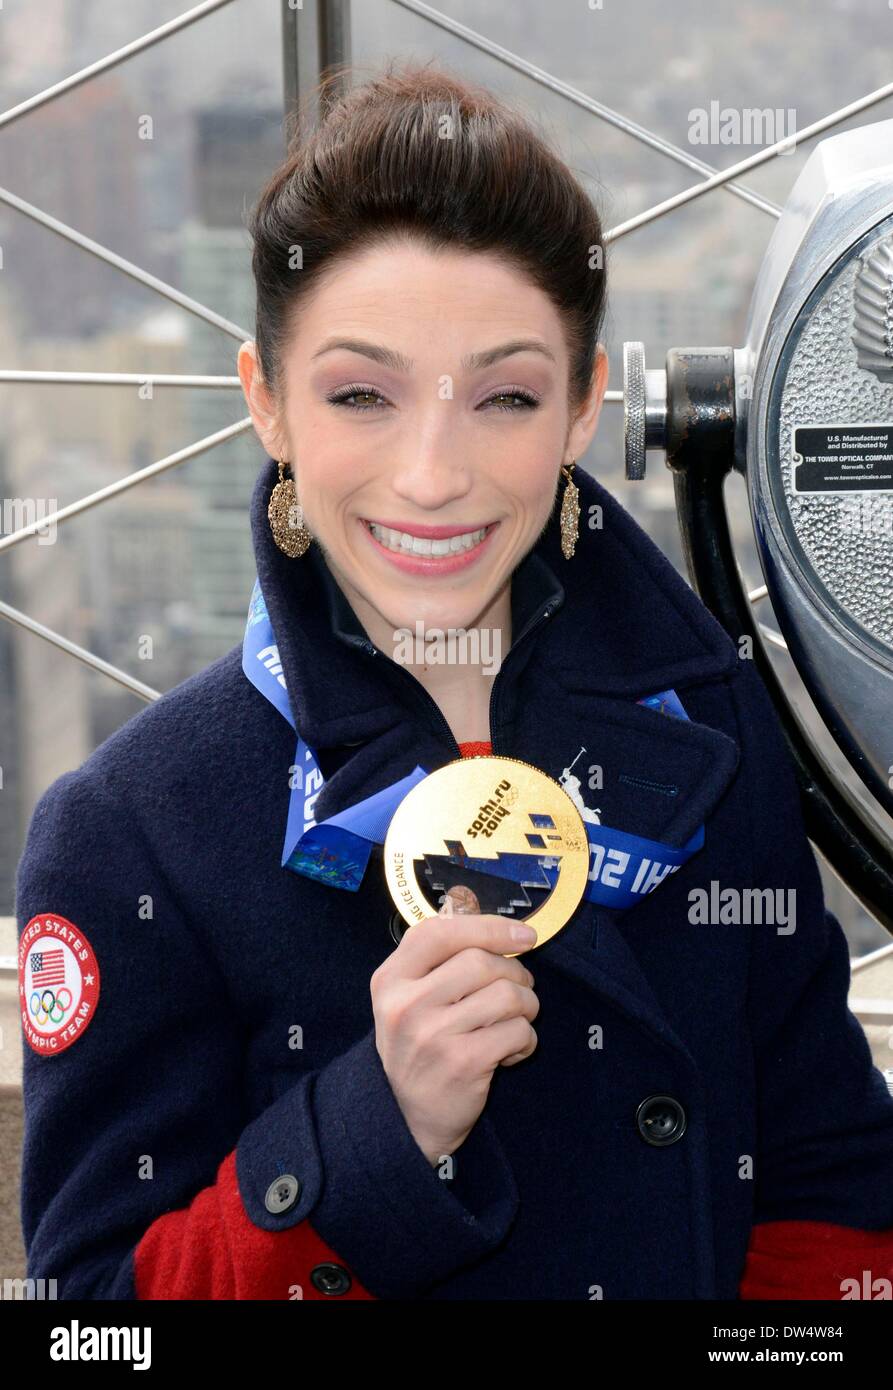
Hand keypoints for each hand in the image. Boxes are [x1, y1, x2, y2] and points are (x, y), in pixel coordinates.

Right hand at [370, 908, 538, 1164]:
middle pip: (481, 962)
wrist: (407, 1118)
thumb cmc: (418, 1047)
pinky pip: (518, 1031)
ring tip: (515, 1021)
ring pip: (507, 995)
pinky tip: (510, 1051)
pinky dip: (526, 1039)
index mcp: (390, 979)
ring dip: (527, 1006)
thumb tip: (497, 926)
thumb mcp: (410, 998)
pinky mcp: (463, 1063)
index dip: (488, 927)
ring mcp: (433, 1034)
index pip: (439, 932)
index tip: (525, 935)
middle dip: (515, 973)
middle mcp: (406, 1004)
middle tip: (519, 990)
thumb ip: (441, 959)